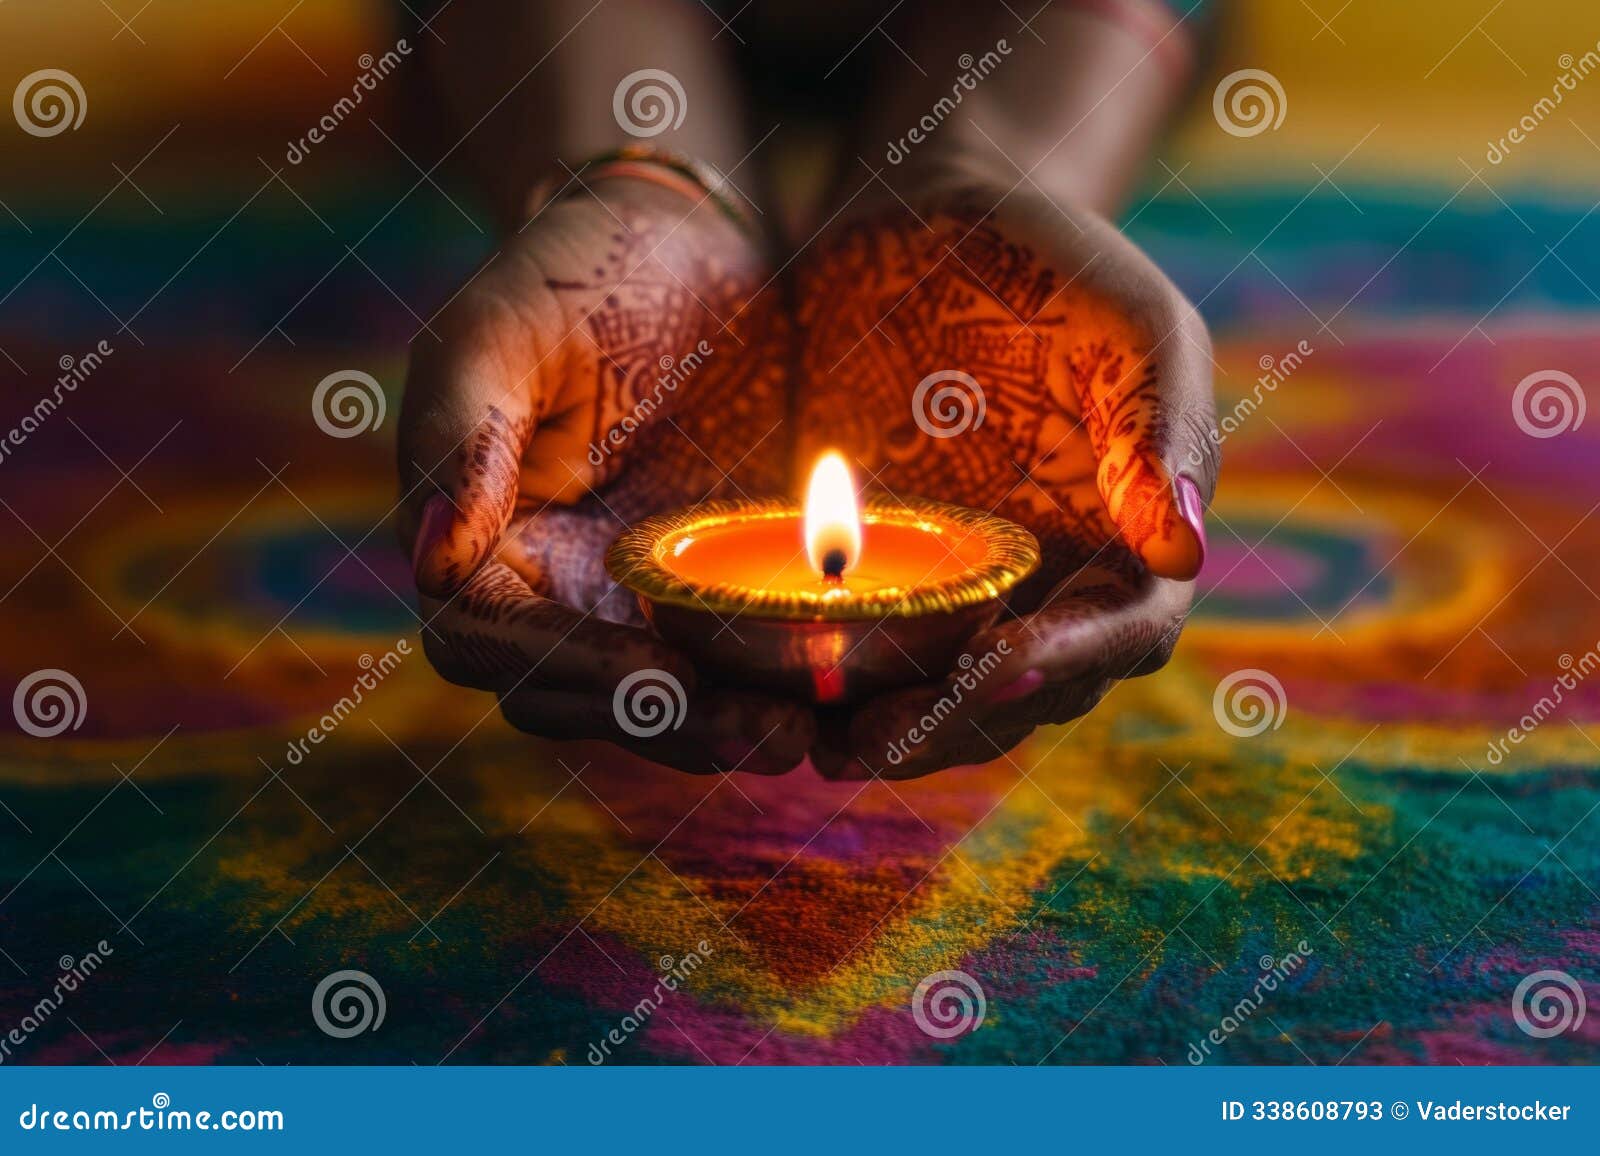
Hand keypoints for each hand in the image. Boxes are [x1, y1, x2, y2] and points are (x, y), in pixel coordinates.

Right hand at [398, 178, 812, 773]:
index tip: (660, 671)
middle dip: (667, 724)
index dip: (566, 668)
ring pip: (663, 702)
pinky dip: (779, 691)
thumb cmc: (576, 270)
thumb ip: (462, 437)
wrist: (682, 243)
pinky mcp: (717, 592)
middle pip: (581, 699)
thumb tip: (431, 560)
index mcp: (481, 540)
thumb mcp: (502, 329)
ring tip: (804, 735)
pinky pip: (737, 662)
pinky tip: (847, 699)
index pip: (490, 641)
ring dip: (726, 730)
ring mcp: (636, 599)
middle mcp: (551, 589)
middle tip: (762, 731)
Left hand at [793, 180, 1217, 778]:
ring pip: (945, 695)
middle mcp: (1055, 584)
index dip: (1067, 660)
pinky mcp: (884, 577)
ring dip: (894, 731)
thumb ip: (1159, 421)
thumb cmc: (1048, 262)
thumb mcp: (1123, 317)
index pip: (1123, 632)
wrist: (927, 226)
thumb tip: (1184, 550)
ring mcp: (968, 590)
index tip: (997, 664)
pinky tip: (776, 693)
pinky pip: (869, 648)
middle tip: (877, 740)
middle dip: (957, 724)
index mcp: (1134, 538)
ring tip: (824, 743)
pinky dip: (834, 681)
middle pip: (1026, 692)